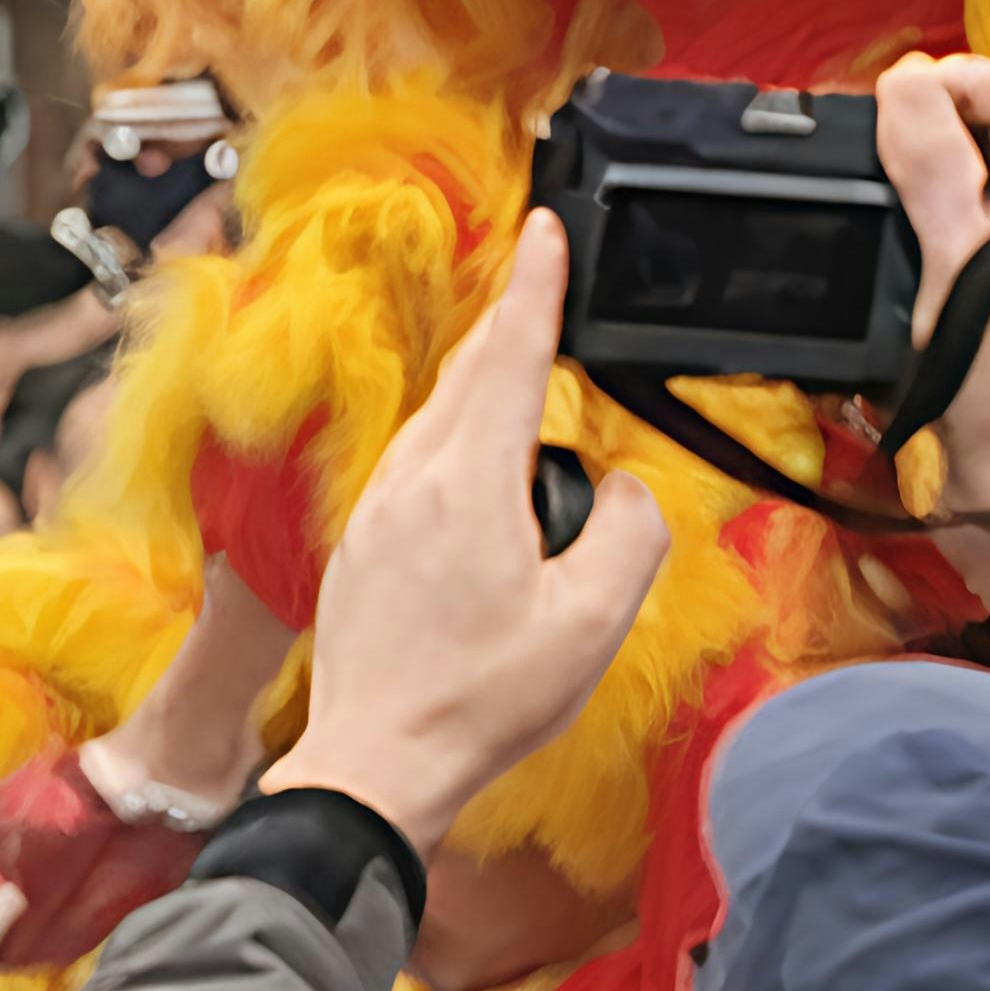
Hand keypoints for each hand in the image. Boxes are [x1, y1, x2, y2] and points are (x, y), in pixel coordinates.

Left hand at [257, 213, 667, 859]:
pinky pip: (417, 461)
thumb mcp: (591, 626)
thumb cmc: (478, 702)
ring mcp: (376, 506)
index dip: (537, 286)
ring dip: (486, 393)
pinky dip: (457, 443)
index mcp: (469, 482)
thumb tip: (625, 488)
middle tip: (546, 293)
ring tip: (528, 394)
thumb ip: (628, 536)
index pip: (512, 355)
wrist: (375, 761)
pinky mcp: (361, 539)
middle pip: (471, 374)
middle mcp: (411, 476)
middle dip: (513, 327)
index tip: (547, 229)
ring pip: (440, 417)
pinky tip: (480, 483)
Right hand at [870, 53, 989, 630]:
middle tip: (873, 132)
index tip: (904, 87)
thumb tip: (908, 86)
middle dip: (941, 125)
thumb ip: (938, 175)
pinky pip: (968, 257)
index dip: (974, 80)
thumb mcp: (962, 274)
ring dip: (929, 183)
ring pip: (985, 203)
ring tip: (871, 188)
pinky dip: (926, 240)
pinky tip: (888, 261)